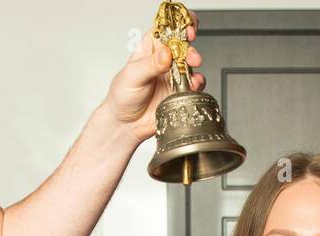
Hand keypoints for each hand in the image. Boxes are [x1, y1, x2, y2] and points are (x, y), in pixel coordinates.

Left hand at [102, 18, 205, 142]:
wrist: (125, 124)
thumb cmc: (122, 97)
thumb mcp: (132, 76)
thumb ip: (150, 64)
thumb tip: (166, 53)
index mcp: (149, 49)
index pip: (166, 30)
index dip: (178, 26)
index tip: (186, 30)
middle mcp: (163, 60)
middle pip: (182, 46)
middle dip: (190, 49)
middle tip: (192, 56)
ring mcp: (173, 76)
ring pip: (190, 65)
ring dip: (195, 66)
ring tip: (193, 73)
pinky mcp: (180, 92)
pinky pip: (194, 84)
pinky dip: (197, 84)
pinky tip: (193, 85)